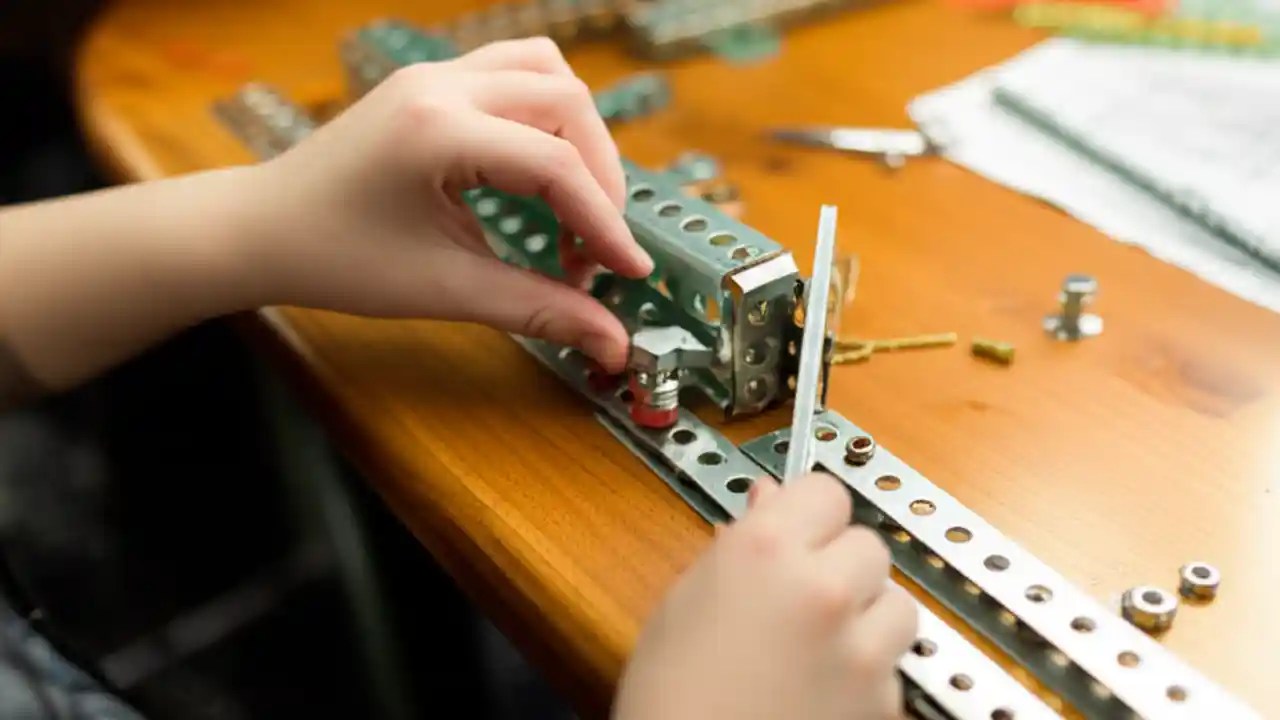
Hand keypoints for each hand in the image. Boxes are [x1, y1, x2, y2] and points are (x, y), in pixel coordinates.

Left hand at [240, 37, 651, 371]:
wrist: (261, 230)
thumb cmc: (335, 259)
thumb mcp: (441, 289)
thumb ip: (536, 308)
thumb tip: (611, 340)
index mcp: (436, 130)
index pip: (555, 163)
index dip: (604, 222)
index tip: (629, 270)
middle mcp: (440, 85)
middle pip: (566, 103)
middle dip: (599, 176)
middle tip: (594, 248)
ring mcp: (435, 74)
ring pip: (547, 72)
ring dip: (580, 133)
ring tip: (576, 202)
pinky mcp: (433, 81)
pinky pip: (516, 71)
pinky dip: (548, 113)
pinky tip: (542, 167)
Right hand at [612, 473, 916, 719]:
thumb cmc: (668, 698)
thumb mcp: (682, 604)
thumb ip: (736, 546)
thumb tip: (769, 501)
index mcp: (764, 550)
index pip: (825, 491)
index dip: (811, 515)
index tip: (799, 534)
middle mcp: (822, 588)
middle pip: (868, 545)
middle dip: (840, 566)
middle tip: (801, 600)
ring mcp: (861, 648)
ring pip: (897, 603)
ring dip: (867, 616)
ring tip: (821, 647)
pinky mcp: (884, 701)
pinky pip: (893, 665)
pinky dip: (868, 673)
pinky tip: (822, 691)